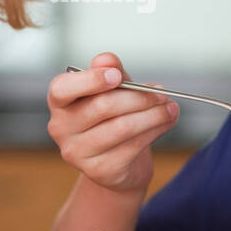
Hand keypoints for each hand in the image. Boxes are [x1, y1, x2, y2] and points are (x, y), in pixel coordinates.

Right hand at [46, 52, 178, 193]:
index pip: (62, 88)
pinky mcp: (99, 170)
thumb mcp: (112, 90)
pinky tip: (166, 122)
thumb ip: (111, 72)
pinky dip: (154, 131)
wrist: (119, 162)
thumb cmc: (112, 118)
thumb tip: (107, 59)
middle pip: (102, 107)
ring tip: (170, 108)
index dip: (90, 80)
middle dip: (138, 97)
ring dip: (152, 115)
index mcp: (60, 101)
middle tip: (161, 93)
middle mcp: (61, 127)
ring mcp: (77, 152)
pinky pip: (132, 146)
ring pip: (121, 127)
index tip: (117, 76)